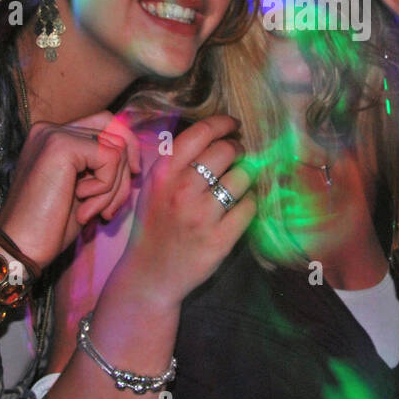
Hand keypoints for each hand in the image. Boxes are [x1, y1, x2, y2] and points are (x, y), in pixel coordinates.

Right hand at [0, 112, 141, 269]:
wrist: (19, 248)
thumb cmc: (50, 225)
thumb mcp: (84, 189)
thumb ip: (102, 165)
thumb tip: (135, 155)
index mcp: (53, 136)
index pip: (106, 123)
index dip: (127, 148)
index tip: (132, 176)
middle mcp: (50, 128)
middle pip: (116, 135)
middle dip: (123, 176)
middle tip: (108, 210)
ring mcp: (53, 134)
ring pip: (117, 148)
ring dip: (114, 189)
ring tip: (91, 212)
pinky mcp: (60, 145)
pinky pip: (110, 158)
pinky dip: (106, 189)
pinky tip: (83, 207)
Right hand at [106, 114, 256, 311]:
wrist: (149, 276)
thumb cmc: (154, 226)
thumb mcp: (153, 187)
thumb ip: (177, 162)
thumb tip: (216, 136)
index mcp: (163, 173)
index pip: (201, 132)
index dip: (223, 123)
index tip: (234, 125)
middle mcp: (182, 190)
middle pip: (227, 151)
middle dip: (238, 149)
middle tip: (239, 156)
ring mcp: (202, 215)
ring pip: (243, 177)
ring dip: (247, 175)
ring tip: (240, 181)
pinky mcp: (220, 239)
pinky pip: (249, 206)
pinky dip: (249, 202)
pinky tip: (240, 205)